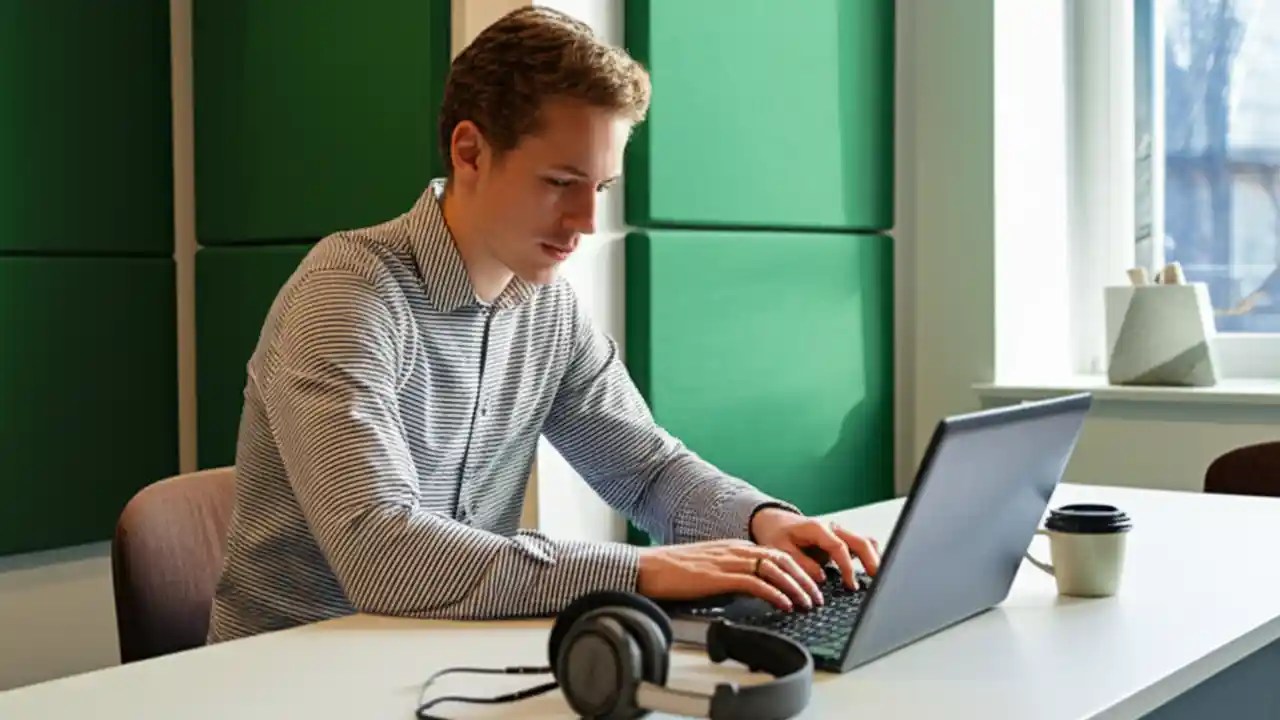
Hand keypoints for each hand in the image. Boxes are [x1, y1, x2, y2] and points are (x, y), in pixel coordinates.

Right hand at [636, 539, 823, 611]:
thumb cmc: (672, 571)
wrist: (648, 567)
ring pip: (774, 569)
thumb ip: (729, 574)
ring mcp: (728, 561)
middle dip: (804, 578)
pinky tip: (785, 604)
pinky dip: (775, 593)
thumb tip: (748, 590)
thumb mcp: (709, 569)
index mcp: (734, 546)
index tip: (810, 584)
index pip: (775, 554)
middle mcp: (735, 550)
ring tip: (808, 603)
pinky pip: (756, 583)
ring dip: (796, 588)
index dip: (797, 569)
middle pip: (782, 559)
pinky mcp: (720, 576)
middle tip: (818, 596)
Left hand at [750, 507, 880, 589]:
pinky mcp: (841, 539)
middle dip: (872, 561)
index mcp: (817, 528)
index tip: (851, 585)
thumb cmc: (777, 535)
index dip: (847, 567)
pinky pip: (861, 545)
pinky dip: (869, 557)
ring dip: (874, 559)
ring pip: (865, 542)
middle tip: (878, 581)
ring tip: (880, 579)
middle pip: (861, 541)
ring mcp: (839, 532)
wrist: (775, 522)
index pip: (840, 547)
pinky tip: (872, 572)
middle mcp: (832, 528)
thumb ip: (801, 563)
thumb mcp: (781, 550)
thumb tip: (821, 578)